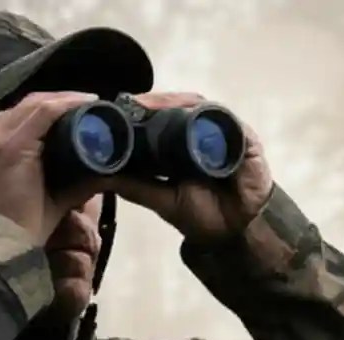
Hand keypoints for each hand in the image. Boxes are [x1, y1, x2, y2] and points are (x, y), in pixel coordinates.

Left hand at [0, 91, 106, 246]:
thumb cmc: (28, 228)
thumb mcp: (60, 202)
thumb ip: (82, 180)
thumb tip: (105, 166)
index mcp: (14, 149)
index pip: (45, 110)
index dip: (71, 101)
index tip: (93, 100)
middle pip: (28, 104)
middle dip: (57, 100)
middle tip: (81, 102)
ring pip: (10, 111)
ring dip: (36, 107)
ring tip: (59, 110)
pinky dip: (16, 120)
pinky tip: (31, 125)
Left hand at [108, 92, 273, 242]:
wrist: (237, 232)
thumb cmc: (203, 214)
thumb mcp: (162, 199)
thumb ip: (134, 186)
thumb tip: (99, 175)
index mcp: (178, 144)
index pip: (157, 118)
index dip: (138, 112)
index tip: (114, 109)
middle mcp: (200, 132)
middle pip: (175, 106)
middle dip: (153, 102)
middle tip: (129, 103)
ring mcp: (222, 131)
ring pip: (197, 106)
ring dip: (174, 103)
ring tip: (152, 105)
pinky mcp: (243, 136)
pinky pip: (224, 119)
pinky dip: (207, 115)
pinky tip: (190, 113)